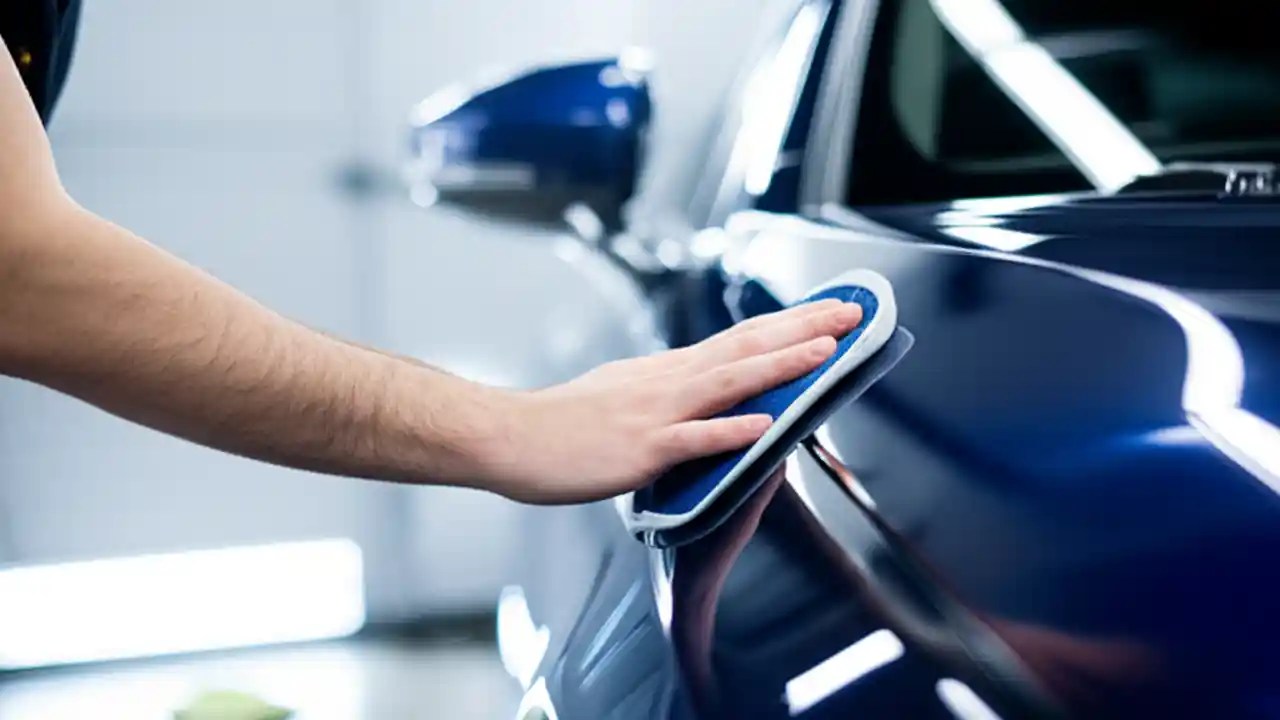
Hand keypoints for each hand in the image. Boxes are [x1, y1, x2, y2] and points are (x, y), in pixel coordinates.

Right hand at [483, 299, 861, 503]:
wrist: (510, 437)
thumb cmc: (562, 424)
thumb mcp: (620, 393)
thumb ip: (665, 393)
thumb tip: (700, 389)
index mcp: (666, 372)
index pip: (738, 340)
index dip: (787, 325)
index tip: (828, 312)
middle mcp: (668, 382)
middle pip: (745, 348)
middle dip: (803, 330)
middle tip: (852, 314)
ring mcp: (656, 414)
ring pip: (728, 383)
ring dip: (780, 366)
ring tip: (827, 352)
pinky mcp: (641, 450)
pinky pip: (693, 439)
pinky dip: (732, 431)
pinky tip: (766, 425)